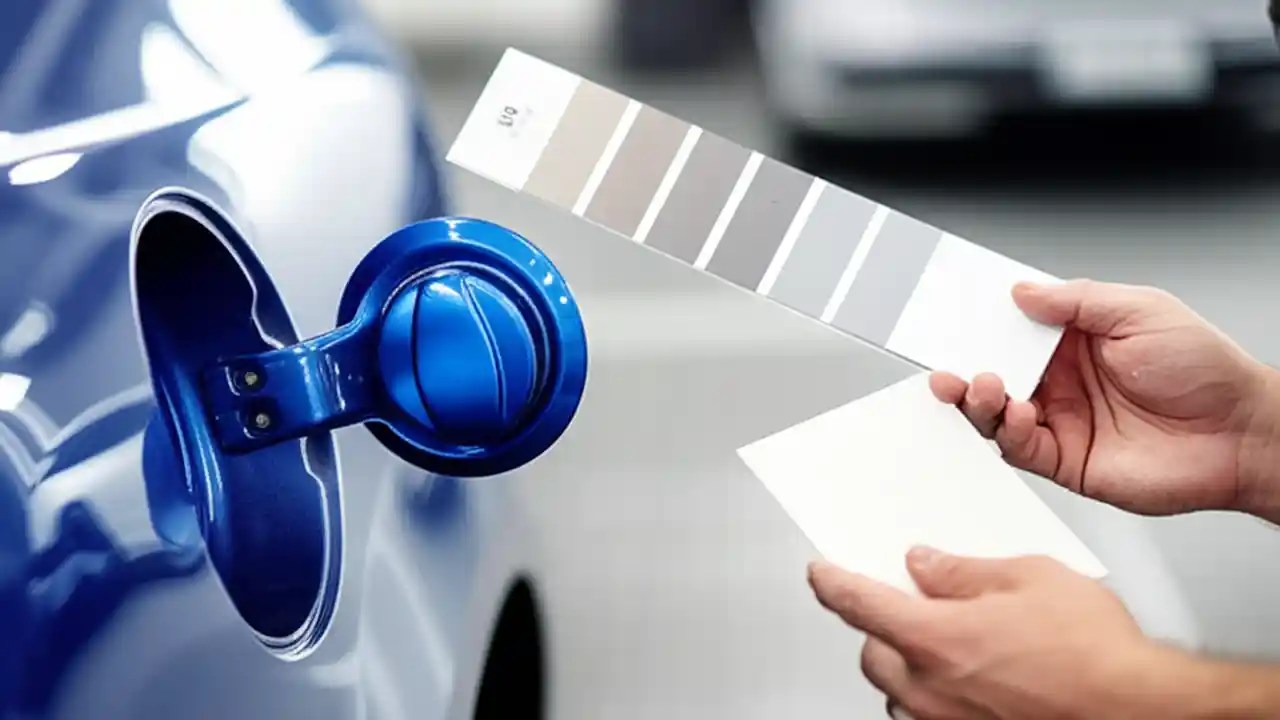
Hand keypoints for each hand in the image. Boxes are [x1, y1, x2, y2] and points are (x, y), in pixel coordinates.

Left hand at [808, 549, 1201, 719]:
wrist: (1144, 711)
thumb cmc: (1098, 655)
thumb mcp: (1030, 577)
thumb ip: (965, 570)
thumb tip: (925, 564)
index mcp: (936, 639)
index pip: (857, 603)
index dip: (831, 582)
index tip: (820, 571)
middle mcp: (931, 689)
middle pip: (871, 652)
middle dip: (878, 626)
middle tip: (906, 602)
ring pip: (898, 692)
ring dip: (906, 665)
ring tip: (947, 642)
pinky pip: (927, 718)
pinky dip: (932, 697)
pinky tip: (967, 679)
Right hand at [931, 279, 1279, 521]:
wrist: (1241, 434)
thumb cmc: (1206, 371)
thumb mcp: (1142, 311)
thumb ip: (1077, 302)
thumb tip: (1024, 292)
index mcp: (1076, 340)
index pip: (1014, 328)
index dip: (983, 323)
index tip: (955, 316)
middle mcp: (1062, 381)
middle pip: (994, 371)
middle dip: (964, 366)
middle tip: (947, 363)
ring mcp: (1062, 421)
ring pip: (997, 413)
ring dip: (978, 400)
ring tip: (980, 385)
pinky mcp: (1066, 461)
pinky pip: (1020, 449)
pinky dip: (1009, 432)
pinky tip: (1018, 414)